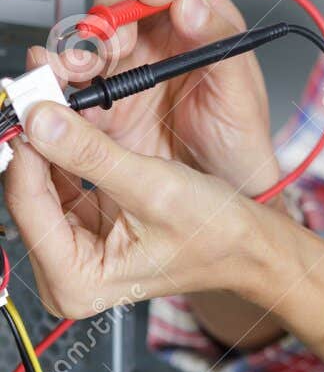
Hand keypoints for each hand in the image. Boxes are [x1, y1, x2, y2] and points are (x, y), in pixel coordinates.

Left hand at [3, 97, 265, 319]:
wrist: (249, 244)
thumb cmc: (215, 234)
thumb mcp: (153, 187)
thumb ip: (90, 153)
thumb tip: (41, 121)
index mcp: (77, 282)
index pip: (26, 202)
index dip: (27, 144)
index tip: (29, 97)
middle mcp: (66, 273)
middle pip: (26, 192)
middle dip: (34, 138)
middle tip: (39, 88)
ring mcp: (72, 251)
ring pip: (38, 181)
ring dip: (46, 137)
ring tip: (53, 95)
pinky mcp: (82, 229)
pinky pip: (57, 181)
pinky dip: (63, 147)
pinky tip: (69, 117)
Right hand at [50, 0, 278, 197]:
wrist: (223, 193)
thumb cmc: (242, 141)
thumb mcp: (241, 91)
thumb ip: (218, 40)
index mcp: (202, 17)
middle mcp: (161, 31)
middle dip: (113, 6)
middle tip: (117, 38)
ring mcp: (128, 62)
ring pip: (92, 28)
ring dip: (83, 42)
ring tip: (88, 65)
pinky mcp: (102, 98)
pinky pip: (72, 76)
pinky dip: (60, 75)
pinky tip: (63, 83)